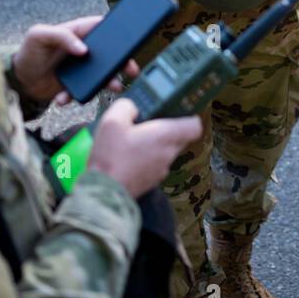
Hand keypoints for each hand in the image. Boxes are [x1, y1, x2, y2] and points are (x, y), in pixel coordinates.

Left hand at [12, 15, 141, 105]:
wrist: (19, 80)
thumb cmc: (29, 52)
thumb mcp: (39, 35)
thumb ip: (61, 36)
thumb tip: (83, 49)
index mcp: (78, 32)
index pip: (102, 28)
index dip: (116, 31)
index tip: (127, 39)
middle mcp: (84, 50)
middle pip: (109, 54)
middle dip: (123, 61)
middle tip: (131, 68)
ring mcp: (82, 69)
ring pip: (103, 75)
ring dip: (109, 81)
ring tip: (114, 87)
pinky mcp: (77, 85)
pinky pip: (85, 91)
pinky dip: (77, 96)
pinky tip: (63, 97)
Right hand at [87, 101, 203, 199]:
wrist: (103, 191)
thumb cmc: (110, 156)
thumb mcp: (112, 121)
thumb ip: (126, 106)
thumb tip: (133, 107)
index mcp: (166, 136)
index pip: (194, 126)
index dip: (189, 116)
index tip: (177, 111)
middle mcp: (169, 153)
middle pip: (180, 138)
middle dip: (168, 128)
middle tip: (149, 122)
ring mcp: (162, 170)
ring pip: (167, 151)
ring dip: (156, 144)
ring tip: (134, 139)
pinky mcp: (152, 181)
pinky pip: (156, 164)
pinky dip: (147, 158)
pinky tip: (129, 155)